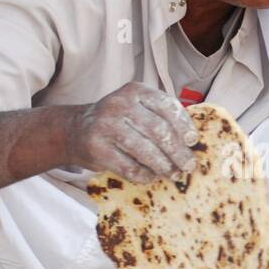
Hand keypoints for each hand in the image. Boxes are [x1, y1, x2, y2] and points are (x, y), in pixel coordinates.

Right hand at [65, 82, 199, 182]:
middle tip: (188, 166)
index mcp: (135, 90)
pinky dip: (144, 175)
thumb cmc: (118, 122)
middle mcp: (119, 104)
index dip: (183, 125)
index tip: (192, 141)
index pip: (166, 105)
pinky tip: (151, 177)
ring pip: (145, 150)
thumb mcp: (137, 107)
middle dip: (178, 152)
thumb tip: (193, 143)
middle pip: (158, 130)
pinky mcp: (96, 148)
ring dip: (164, 166)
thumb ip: (161, 116)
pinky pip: (128, 167)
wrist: (75, 130)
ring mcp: (106, 125)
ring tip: (174, 174)